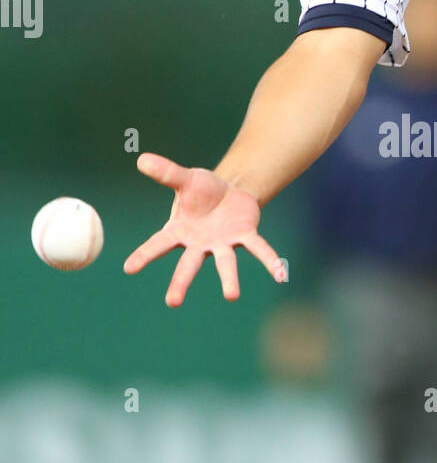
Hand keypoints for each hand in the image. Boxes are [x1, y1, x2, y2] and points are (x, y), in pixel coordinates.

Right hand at [123, 153, 285, 306]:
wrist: (231, 189)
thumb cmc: (202, 190)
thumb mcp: (185, 179)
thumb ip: (166, 172)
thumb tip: (141, 159)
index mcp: (179, 231)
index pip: (157, 244)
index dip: (144, 255)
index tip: (128, 268)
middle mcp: (200, 244)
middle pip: (188, 265)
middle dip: (180, 283)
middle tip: (172, 302)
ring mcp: (223, 243)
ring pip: (225, 263)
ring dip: (229, 280)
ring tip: (232, 296)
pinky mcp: (245, 236)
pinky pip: (258, 249)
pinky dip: (270, 262)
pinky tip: (281, 275)